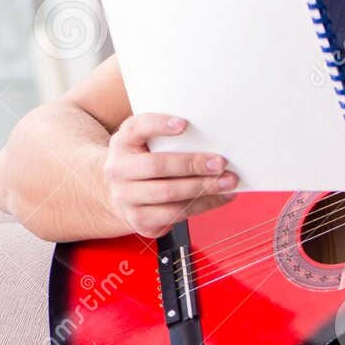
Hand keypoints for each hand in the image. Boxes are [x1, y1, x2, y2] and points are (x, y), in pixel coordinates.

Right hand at [102, 113, 237, 237]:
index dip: (159, 125)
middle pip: (157, 166)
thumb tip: (212, 139)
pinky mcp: (140, 220)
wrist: (117, 194)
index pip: (136, 128)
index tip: (184, 124)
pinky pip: (176, 214)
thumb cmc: (142, 162)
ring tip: (227, 182)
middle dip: (192, 164)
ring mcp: (126, 198)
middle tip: (220, 162)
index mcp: (122, 143)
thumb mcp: (144, 143)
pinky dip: (204, 205)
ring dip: (204, 188)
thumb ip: (167, 138)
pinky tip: (220, 197)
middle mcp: (119, 170)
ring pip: (169, 194)